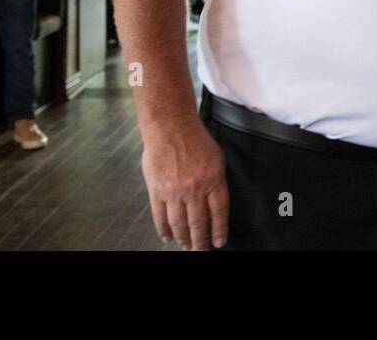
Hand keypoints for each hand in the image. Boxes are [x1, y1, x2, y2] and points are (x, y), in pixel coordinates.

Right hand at [142, 117, 229, 249]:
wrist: (170, 126)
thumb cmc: (194, 138)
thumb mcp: (216, 158)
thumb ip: (216, 181)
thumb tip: (215, 202)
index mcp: (213, 180)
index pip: (219, 213)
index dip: (219, 230)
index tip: (219, 242)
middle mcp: (194, 188)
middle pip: (199, 223)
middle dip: (201, 241)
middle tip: (201, 250)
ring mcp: (174, 191)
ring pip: (180, 223)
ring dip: (184, 238)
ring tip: (186, 245)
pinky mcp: (157, 190)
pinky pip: (160, 216)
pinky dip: (164, 229)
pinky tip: (168, 236)